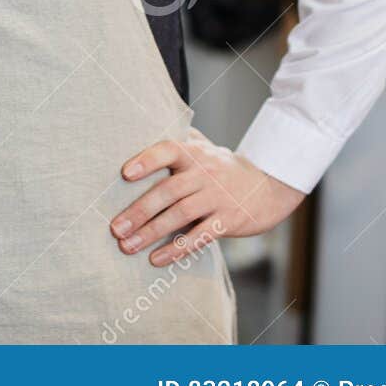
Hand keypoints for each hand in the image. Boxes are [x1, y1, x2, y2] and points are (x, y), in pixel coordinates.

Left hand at [109, 127, 304, 265]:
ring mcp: (217, 197)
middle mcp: (205, 173)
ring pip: (180, 215)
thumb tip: (144, 127)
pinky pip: (199, 236)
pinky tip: (157, 259)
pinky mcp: (228, 221)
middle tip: (115, 228)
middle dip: (139, 211)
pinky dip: (177, 249)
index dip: (147, 160)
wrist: (269, 186)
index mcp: (194, 153)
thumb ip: (179, 140)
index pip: (168, 150)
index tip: (125, 173)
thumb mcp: (206, 148)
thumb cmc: (224, 168)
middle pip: (168, 190)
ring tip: (128, 245)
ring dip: (151, 232)